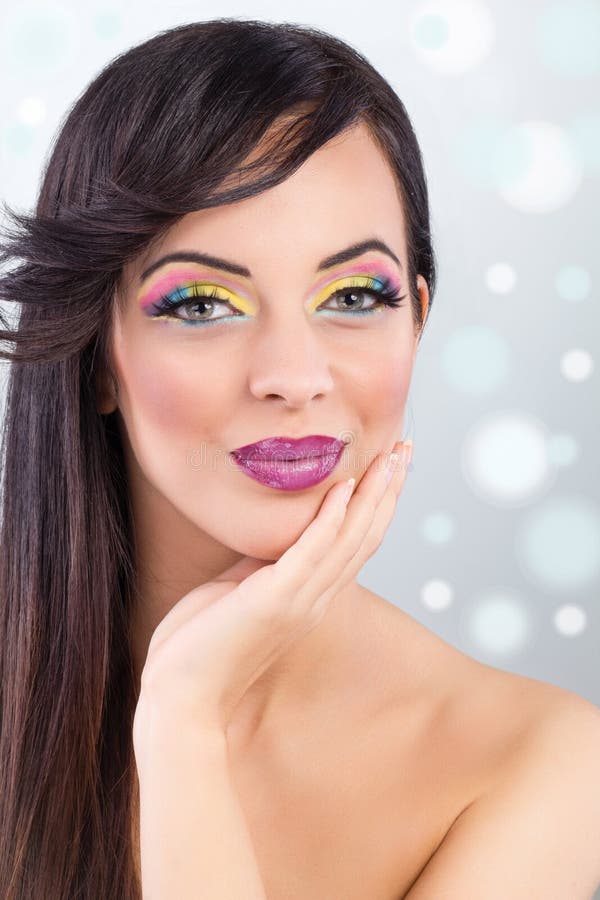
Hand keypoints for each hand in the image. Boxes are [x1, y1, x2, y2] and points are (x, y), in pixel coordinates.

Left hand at [133, 439, 412, 738]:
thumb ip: (267, 562)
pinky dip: (330, 519)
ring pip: (350, 540)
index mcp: (311, 596)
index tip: (390, 464)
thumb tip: (279, 530)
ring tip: (390, 456)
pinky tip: (343, 487)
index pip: (357, 542)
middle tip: (407, 447)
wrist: (181, 696)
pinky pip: (311, 553)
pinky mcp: (274, 602)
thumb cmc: (201, 646)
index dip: (378, 501)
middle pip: (366, 535)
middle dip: (388, 488)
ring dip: (373, 495)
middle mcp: (316, 598)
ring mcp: (298, 601)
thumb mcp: (241, 589)